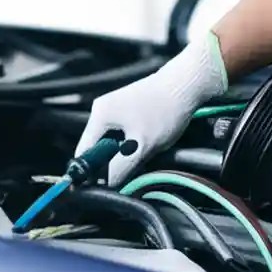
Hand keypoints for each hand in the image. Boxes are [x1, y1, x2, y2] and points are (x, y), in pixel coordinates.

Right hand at [75, 33, 227, 186]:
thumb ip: (122, 168)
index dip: (92, 172)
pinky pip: (123, 133)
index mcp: (100, 115)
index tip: (100, 186)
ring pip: (112, 141)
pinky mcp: (128, 108)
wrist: (187, 84)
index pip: (85, 151)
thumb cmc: (165, 109)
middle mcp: (102, 109)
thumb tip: (109, 185)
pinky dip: (131, 142)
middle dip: (111, 162)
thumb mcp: (143, 146)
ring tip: (142, 153)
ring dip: (124, 153)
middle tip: (128, 172)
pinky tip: (147, 143)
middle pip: (98, 147)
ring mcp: (115, 107)